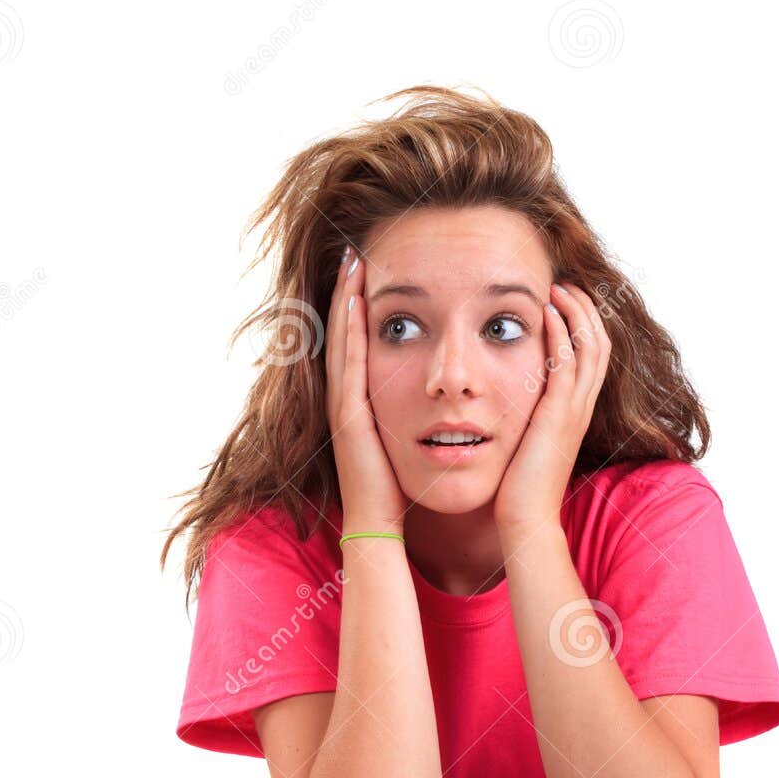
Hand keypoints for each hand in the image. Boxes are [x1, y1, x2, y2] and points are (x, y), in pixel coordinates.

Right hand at [325, 248, 409, 534]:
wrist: (379, 525)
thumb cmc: (397, 490)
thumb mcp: (405, 440)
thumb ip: (413, 413)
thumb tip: (436, 393)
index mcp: (360, 403)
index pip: (358, 344)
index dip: (359, 308)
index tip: (369, 272)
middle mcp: (346, 399)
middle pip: (343, 333)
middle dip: (347, 292)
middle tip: (354, 252)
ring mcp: (343, 406)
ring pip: (342, 341)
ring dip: (345, 300)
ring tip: (353, 262)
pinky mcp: (350, 416)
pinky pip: (350, 364)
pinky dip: (350, 331)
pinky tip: (357, 302)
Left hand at [492, 282, 611, 537]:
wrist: (525, 519)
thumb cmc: (519, 488)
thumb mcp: (527, 443)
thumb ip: (528, 419)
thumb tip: (512, 404)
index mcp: (575, 413)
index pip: (592, 357)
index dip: (583, 325)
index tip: (562, 302)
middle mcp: (581, 408)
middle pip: (599, 343)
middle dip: (585, 309)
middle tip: (564, 284)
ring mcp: (574, 411)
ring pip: (590, 347)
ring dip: (575, 312)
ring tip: (557, 288)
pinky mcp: (558, 415)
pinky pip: (566, 363)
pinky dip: (560, 334)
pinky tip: (545, 313)